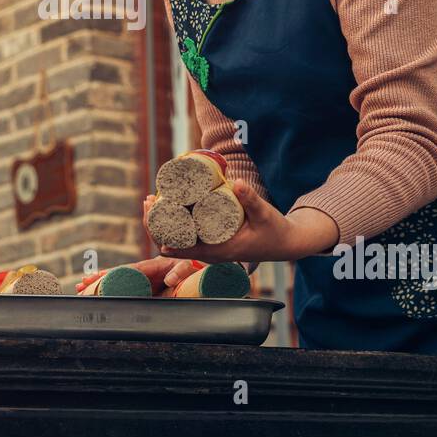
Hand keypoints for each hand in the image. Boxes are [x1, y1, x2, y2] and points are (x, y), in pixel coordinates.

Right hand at [74, 253, 199, 295]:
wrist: (192, 264)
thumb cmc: (189, 264)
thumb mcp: (187, 266)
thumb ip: (180, 272)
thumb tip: (169, 281)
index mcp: (147, 268)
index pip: (123, 272)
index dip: (107, 275)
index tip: (92, 278)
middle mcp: (140, 273)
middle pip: (114, 276)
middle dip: (96, 281)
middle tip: (79, 286)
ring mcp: (140, 279)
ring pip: (116, 282)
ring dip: (99, 285)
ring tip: (81, 289)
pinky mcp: (144, 286)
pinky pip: (124, 288)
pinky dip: (110, 289)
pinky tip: (98, 294)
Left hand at [156, 179, 328, 264]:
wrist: (287, 243)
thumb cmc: (275, 232)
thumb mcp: (264, 214)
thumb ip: (251, 200)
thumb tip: (235, 182)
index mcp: (216, 252)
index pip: (178, 247)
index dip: (159, 230)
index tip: (152, 209)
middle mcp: (209, 253)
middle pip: (172, 243)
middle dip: (155, 221)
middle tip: (149, 198)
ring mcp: (210, 248)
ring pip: (178, 239)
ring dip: (163, 221)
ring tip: (153, 198)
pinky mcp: (214, 241)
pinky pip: (188, 236)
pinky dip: (175, 223)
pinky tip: (168, 208)